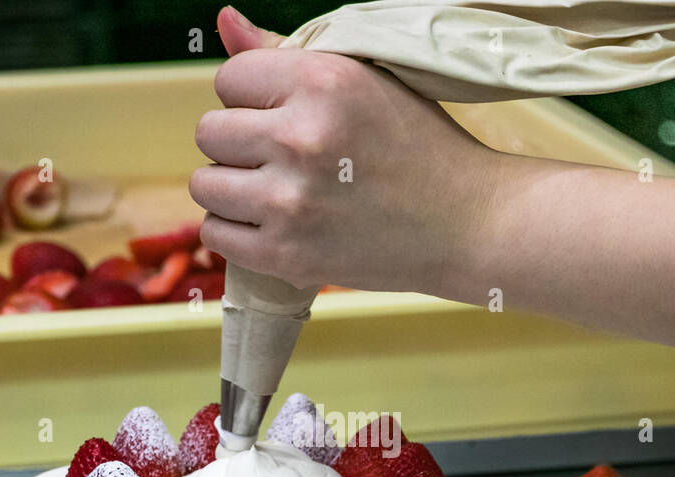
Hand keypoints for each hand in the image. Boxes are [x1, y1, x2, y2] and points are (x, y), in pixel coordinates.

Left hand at [189, 7, 502, 293]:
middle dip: (239, 144)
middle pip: (210, 132)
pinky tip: (275, 224)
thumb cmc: (420, 147)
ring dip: (232, 188)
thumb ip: (285, 54)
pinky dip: (237, 231)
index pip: (229, 79)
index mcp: (322, 81)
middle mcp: (301, 137)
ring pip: (205, 185)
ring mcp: (290, 201)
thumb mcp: (364, 81)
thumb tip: (223, 21)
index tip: (287, 118)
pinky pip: (216, 234)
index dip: (254, 98)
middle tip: (285, 159)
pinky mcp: (286, 254)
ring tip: (277, 192)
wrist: (469, 225)